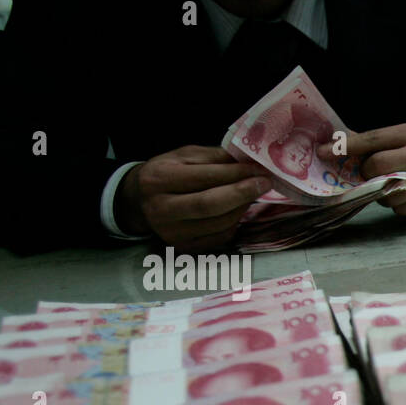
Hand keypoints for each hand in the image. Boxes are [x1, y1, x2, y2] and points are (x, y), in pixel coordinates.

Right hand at [116, 146, 271, 249]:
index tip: (259, 169)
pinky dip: (235, 221)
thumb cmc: (168, 173)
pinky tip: (237, 209)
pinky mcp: (184, 248)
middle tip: (265, 183)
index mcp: (158, 179)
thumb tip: (249, 161)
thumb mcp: (185, 156)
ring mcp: (172, 233)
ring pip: (220, 222)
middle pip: (211, 205)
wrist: (140, 201)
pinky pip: (221, 236)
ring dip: (242, 207)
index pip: (204, 178)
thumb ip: (215, 157)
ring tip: (250, 192)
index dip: (235, 174)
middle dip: (243, 193)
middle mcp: (162, 209)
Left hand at [317, 122, 405, 218]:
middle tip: (373, 176)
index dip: (346, 147)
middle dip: (369, 175)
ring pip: (389, 192)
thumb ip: (374, 144)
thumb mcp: (404, 142)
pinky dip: (400, 206)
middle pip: (378, 165)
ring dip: (385, 195)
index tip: (323, 152)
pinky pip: (402, 208)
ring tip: (397, 187)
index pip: (372, 139)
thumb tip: (334, 144)